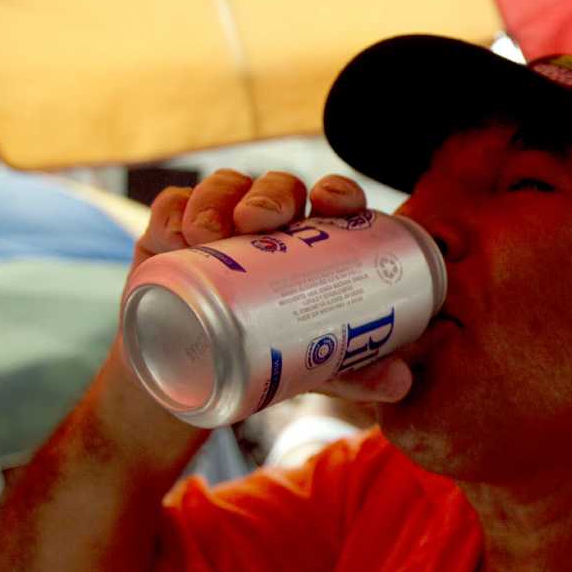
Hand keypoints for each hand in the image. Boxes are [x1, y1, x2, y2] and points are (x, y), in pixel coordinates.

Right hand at [135, 170, 412, 403]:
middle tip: (257, 222)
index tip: (331, 203)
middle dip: (270, 195)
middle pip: (277, 188)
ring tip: (209, 232)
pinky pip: (172, 207)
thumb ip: (354, 372)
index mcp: (312, 241)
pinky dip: (174, 212)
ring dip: (217, 199)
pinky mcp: (170, 231)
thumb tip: (401, 383)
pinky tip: (176, 232)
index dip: (337, 191)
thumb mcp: (312, 367)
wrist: (195, 377)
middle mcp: (269, 223)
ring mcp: (219, 222)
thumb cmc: (267, 356)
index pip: (331, 200)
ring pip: (224, 188)